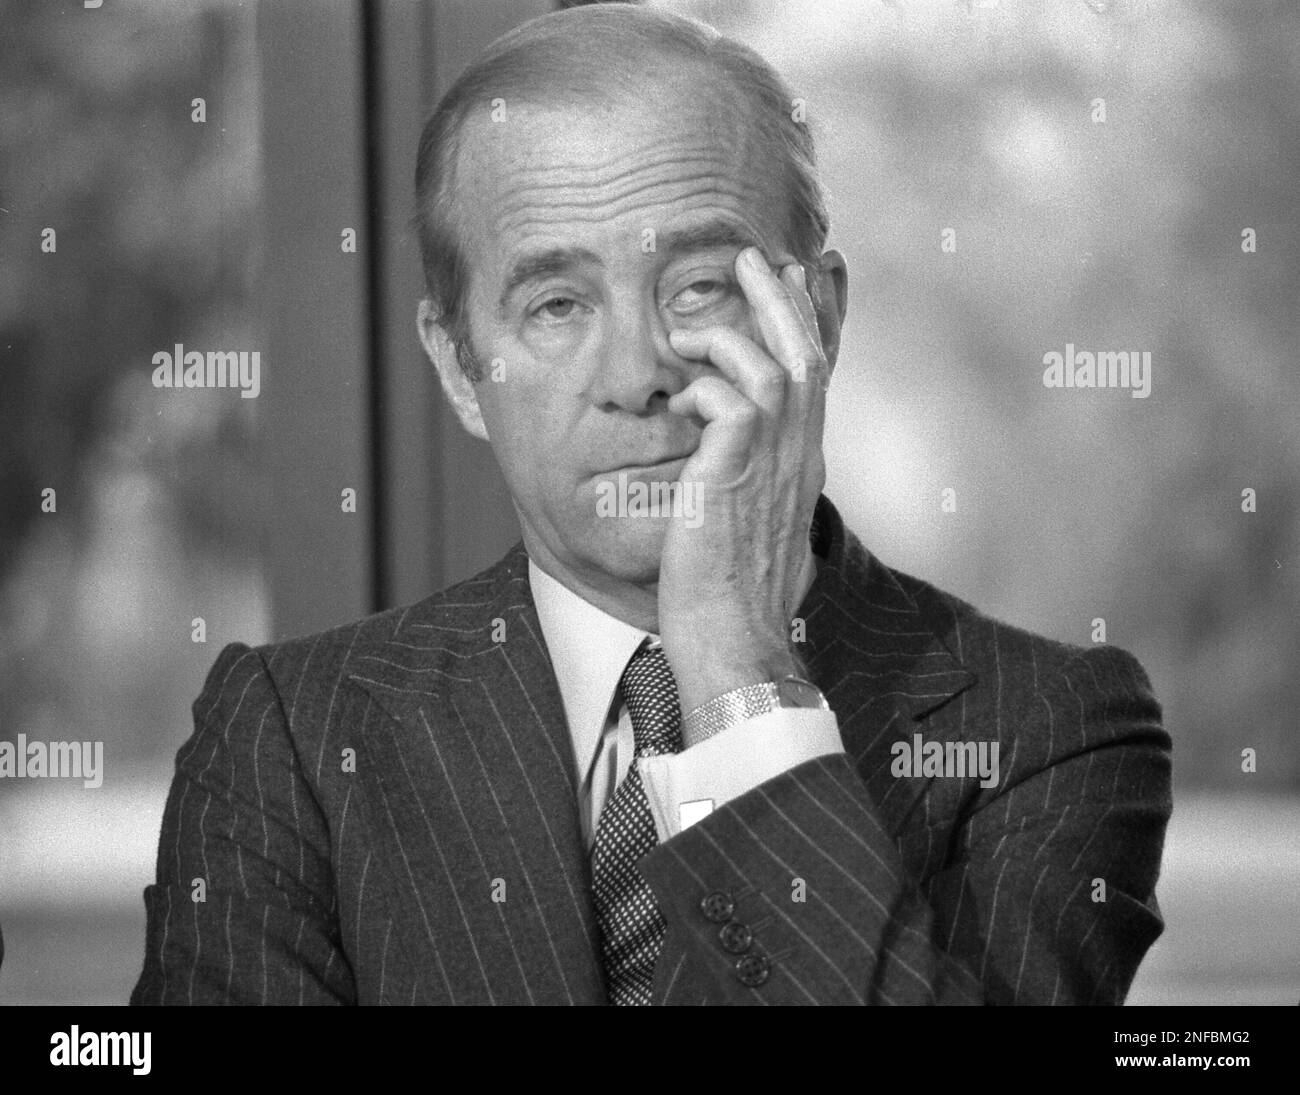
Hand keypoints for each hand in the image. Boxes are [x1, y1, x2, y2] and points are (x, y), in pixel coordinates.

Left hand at [657, 246, 829, 713]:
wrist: (734, 641)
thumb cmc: (733, 593)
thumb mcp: (754, 526)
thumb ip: (752, 481)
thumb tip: (730, 458)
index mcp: (803, 466)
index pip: (820, 378)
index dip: (819, 322)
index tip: (814, 276)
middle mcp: (799, 459)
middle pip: (807, 356)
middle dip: (786, 300)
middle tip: (762, 256)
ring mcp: (772, 466)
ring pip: (776, 366)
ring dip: (740, 327)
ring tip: (697, 315)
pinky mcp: (733, 475)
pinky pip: (729, 401)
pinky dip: (702, 386)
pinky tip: (677, 398)